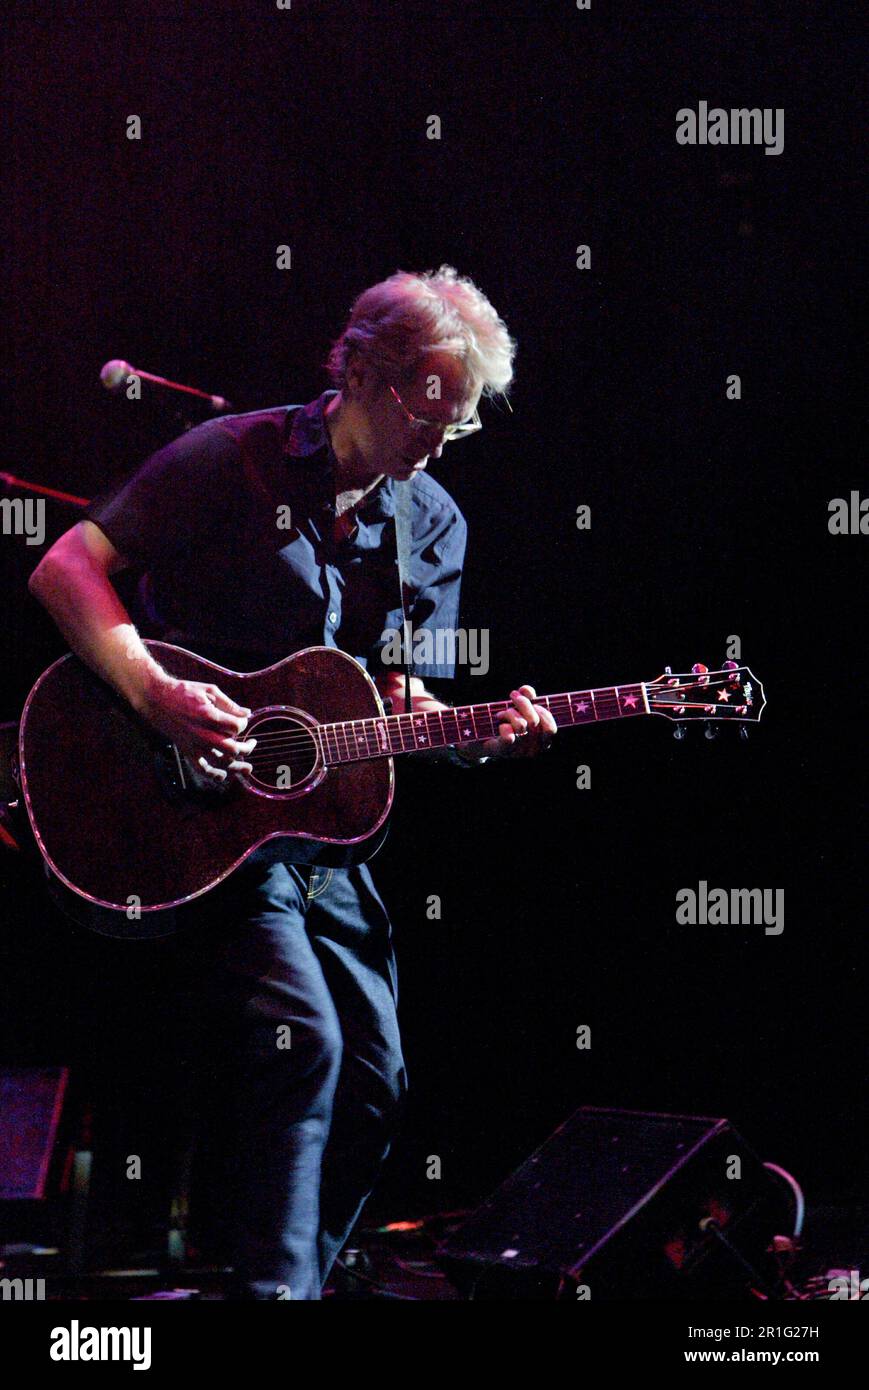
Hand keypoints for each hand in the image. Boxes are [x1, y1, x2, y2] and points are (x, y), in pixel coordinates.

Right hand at [139, 675, 255, 783]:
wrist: (157, 699)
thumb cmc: (184, 692)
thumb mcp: (209, 690)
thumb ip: (229, 704)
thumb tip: (247, 713)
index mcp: (209, 716)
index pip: (237, 727)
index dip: (244, 723)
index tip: (242, 719)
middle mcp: (202, 733)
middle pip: (232, 749)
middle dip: (246, 748)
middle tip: (252, 743)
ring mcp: (194, 744)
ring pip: (220, 762)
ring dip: (236, 766)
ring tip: (248, 767)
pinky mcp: (187, 750)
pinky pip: (201, 769)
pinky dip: (214, 775)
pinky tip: (223, 776)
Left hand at [478, 684, 557, 758]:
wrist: (479, 740)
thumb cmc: (504, 723)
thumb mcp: (519, 709)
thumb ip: (527, 698)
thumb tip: (527, 690)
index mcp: (541, 742)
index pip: (551, 729)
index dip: (543, 712)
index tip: (533, 702)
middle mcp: (531, 750)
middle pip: (535, 722)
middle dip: (523, 703)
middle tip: (513, 695)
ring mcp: (517, 752)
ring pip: (521, 725)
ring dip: (511, 712)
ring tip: (502, 713)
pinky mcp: (501, 751)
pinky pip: (509, 737)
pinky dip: (504, 726)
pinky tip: (500, 724)